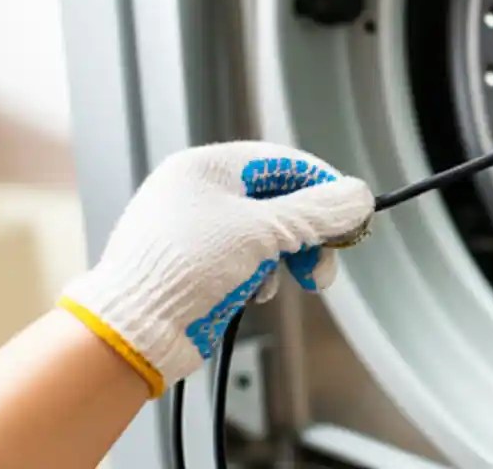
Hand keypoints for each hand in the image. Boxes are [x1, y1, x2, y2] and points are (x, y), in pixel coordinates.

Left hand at [58, 141, 373, 396]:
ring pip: (267, 232)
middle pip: (279, 199)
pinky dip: (264, 273)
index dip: (323, 185)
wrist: (134, 331)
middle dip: (311, 231)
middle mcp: (199, 192)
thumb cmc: (184, 269)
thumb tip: (358, 196)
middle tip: (330, 255)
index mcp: (206, 167)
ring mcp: (196, 229)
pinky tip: (259, 292)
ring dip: (292, 255)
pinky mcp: (197, 265)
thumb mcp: (263, 232)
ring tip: (303, 280)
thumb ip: (317, 212)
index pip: (283, 162)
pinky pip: (247, 258)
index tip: (352, 211)